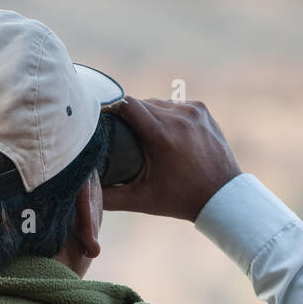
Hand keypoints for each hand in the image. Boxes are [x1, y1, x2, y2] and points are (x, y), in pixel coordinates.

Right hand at [102, 98, 240, 221]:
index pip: (127, 105)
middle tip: (118, 130)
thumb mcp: (140, 200)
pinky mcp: (202, 110)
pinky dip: (166, 114)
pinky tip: (163, 129)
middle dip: (128, 114)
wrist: (222, 196)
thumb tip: (81, 191)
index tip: (101, 118)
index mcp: (162, 136)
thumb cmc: (179, 200)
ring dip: (147, 113)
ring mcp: (192, 111)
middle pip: (141, 103)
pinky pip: (175, 105)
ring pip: (158, 103)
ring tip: (139, 131)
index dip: (110, 108)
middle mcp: (178, 118)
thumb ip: (108, 197)